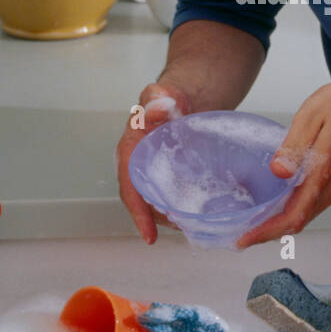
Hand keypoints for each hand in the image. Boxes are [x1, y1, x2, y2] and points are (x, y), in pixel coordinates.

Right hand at [115, 81, 191, 243]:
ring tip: (192, 225)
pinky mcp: (169, 178)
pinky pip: (172, 197)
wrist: (182, 100)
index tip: (149, 235)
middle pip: (143, 201)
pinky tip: (200, 214)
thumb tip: (159, 106)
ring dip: (171, 217)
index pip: (130, 187)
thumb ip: (158, 99)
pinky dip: (183, 207)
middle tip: (182, 227)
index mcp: (130, 152)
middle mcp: (138, 168)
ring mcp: (153, 174)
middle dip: (158, 219)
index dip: (138, 213)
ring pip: (158, 203)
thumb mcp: (161, 96)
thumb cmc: (167, 99)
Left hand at [236, 71, 330, 247]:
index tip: (245, 238)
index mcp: (325, 169)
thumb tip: (278, 171)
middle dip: (270, 232)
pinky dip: (296, 211)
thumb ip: (295, 145)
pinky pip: (317, 204)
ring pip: (309, 214)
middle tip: (243, 234)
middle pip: (300, 221)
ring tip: (257, 222)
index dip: (267, 231)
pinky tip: (281, 204)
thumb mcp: (314, 114)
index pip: (294, 214)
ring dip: (282, 223)